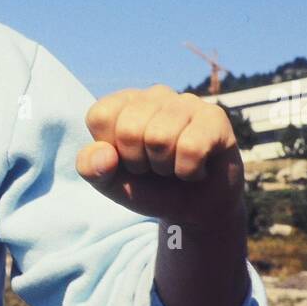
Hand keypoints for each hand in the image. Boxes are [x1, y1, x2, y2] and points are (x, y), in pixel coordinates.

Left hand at [76, 84, 245, 228]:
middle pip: (130, 130)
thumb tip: (104, 154)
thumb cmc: (149, 188)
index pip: (100, 116)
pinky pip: (192, 147)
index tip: (126, 160)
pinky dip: (189, 172)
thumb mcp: (110, 183)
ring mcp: (186, 102)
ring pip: (160, 138)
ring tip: (174, 166)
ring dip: (165, 168)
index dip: (111, 151)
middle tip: (153, 167)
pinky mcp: (215, 117)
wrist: (194, 210)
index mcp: (123, 104)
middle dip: (139, 163)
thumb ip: (91, 168)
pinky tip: (196, 169)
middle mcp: (154, 95)